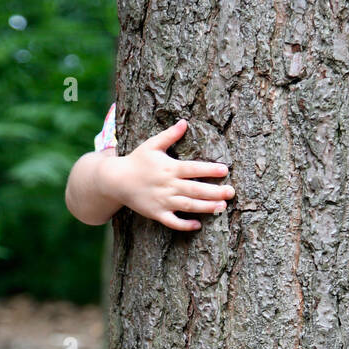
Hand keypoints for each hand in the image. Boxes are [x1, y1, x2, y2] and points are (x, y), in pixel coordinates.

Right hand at [107, 118, 233, 230]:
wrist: (116, 180)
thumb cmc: (136, 161)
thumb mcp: (151, 145)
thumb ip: (170, 135)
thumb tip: (184, 122)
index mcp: (169, 168)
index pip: (193, 169)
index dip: (209, 170)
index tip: (225, 170)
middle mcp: (168, 185)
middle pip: (195, 189)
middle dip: (215, 191)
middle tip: (232, 192)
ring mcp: (163, 201)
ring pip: (188, 206)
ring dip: (206, 207)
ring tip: (222, 207)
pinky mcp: (156, 213)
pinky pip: (173, 222)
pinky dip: (185, 225)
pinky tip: (197, 225)